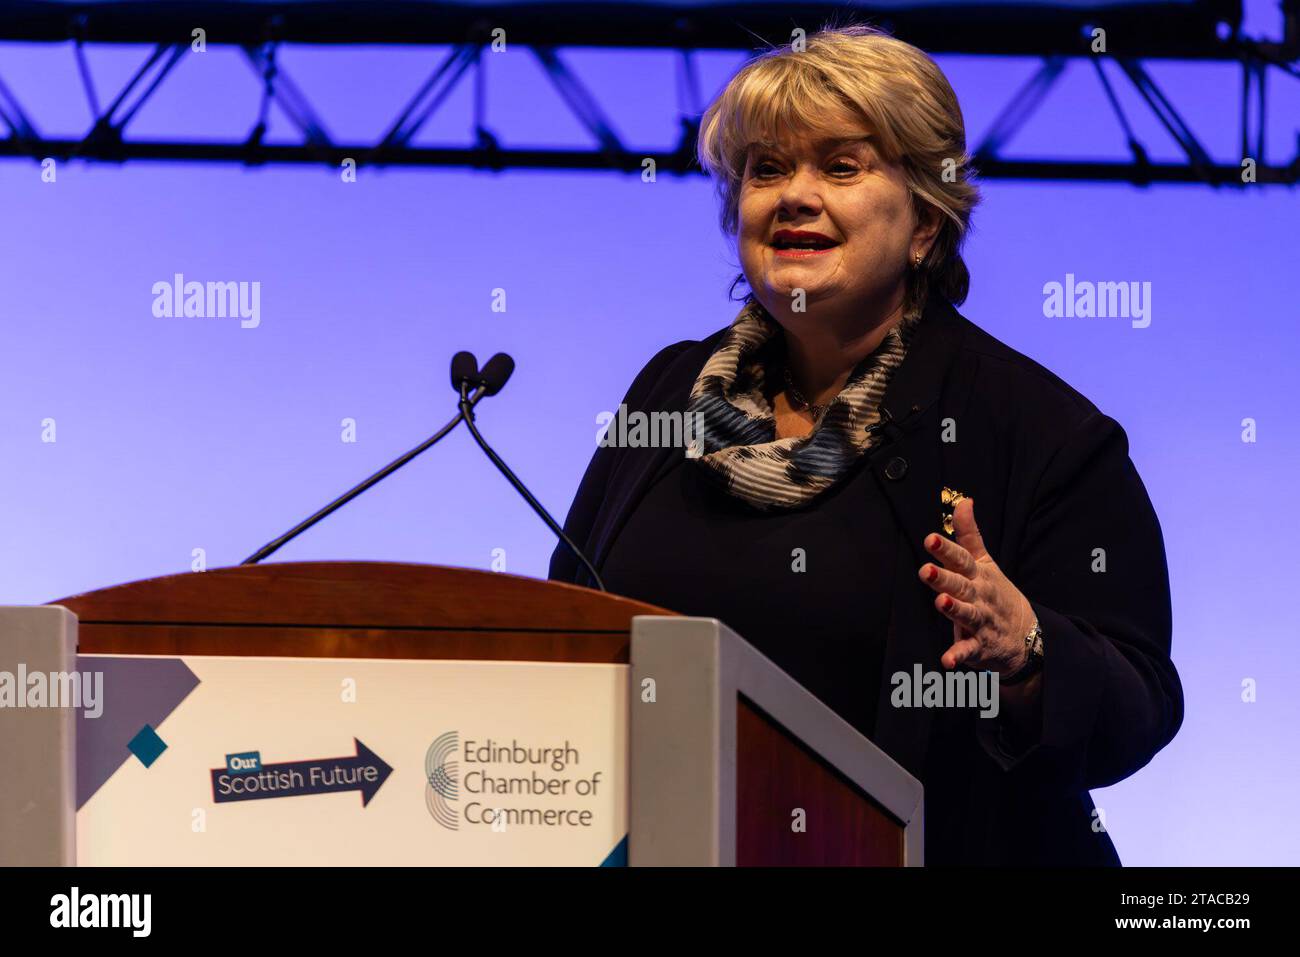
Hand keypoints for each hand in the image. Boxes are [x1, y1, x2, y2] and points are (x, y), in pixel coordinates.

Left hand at [917, 497, 1036, 675]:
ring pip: (966, 615)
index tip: (930, 539)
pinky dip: (958, 656)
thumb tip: (963, 501)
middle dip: (944, 578)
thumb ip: (969, 535)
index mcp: (978, 575)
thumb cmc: (997, 593)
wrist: (1027, 635)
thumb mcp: (986, 562)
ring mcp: (980, 621)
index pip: (961, 558)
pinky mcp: (980, 646)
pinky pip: (968, 651)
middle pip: (960, 585)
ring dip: (953, 610)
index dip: (946, 548)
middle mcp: (979, 596)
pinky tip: (946, 661)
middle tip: (926, 571)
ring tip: (941, 602)